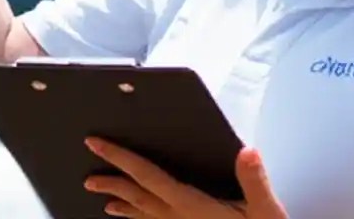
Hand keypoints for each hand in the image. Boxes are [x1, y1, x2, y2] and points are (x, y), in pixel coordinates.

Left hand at [84, 138, 287, 218]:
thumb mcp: (266, 213)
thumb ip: (254, 182)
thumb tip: (247, 152)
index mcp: (192, 206)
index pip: (147, 176)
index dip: (119, 157)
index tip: (96, 143)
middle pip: (137, 198)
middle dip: (111, 184)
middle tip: (88, 179)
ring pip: (144, 218)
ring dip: (124, 208)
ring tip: (106, 204)